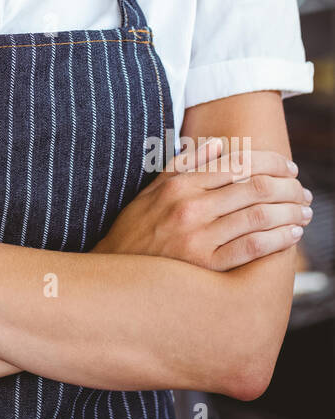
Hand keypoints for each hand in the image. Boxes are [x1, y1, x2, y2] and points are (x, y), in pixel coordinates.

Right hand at [92, 137, 312, 270]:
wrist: (114, 274)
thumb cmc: (135, 230)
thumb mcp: (152, 190)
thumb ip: (183, 165)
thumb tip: (216, 144)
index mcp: (180, 184)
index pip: (238, 163)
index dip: (272, 163)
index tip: (289, 169)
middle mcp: (190, 206)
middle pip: (254, 187)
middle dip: (287, 188)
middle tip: (303, 193)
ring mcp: (198, 236)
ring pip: (258, 216)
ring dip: (289, 212)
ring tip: (303, 213)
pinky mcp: (205, 265)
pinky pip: (251, 247)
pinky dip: (277, 239)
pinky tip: (291, 235)